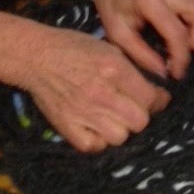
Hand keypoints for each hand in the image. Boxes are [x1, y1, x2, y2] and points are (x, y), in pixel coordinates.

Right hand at [19, 24, 170, 151]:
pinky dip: (97, 139)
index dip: (158, 100)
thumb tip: (155, 91)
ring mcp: (83, 112)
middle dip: (140, 114)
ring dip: (120, 128)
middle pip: (139, 121)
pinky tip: (94, 126)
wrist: (34, 56)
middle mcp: (101, 93)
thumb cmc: (72, 47)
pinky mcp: (67, 126)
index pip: (150, 98)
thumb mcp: (108, 47)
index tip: (156, 98)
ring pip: (120, 137)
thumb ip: (131, 70)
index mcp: (113, 69)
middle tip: (131, 106)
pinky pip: (94, 146)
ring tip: (111, 116)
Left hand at [83, 0, 193, 79]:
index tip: (175, 73)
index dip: (180, 58)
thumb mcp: (117, 33)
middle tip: (179, 51)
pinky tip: (182, 30)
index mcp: (150, 0)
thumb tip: (164, 74)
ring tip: (182, 41)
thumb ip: (141, 54)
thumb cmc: (111, 3)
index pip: (177, 32)